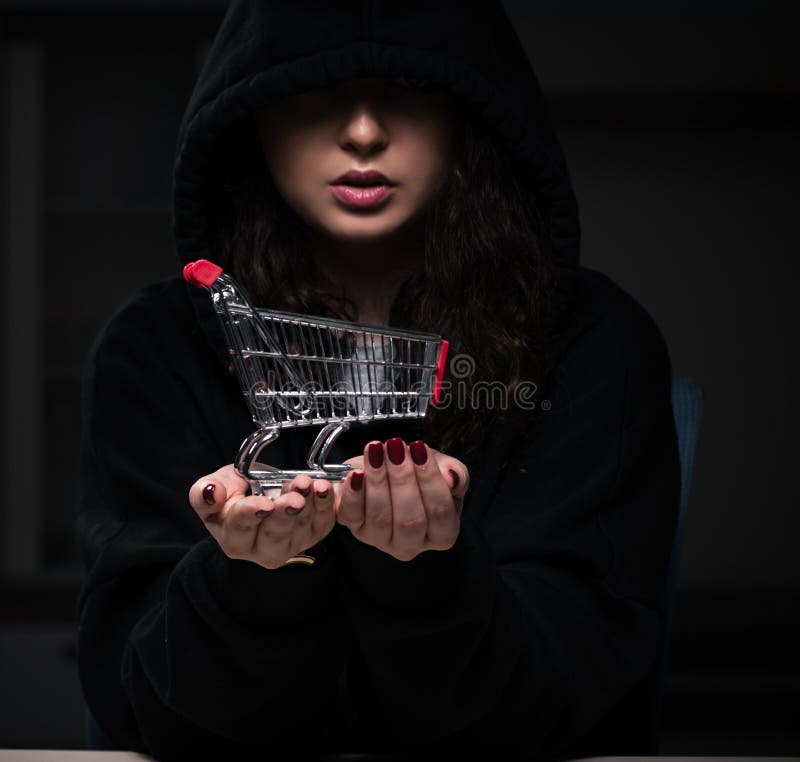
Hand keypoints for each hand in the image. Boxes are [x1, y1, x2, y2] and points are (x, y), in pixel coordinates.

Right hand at [188, 466, 334, 569]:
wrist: (262, 490)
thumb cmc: (235, 492)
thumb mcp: (216, 486)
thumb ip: (204, 493)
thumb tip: (210, 493)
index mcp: (234, 539)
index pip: (241, 527)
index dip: (252, 514)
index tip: (264, 504)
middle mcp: (262, 549)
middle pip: (275, 533)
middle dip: (285, 513)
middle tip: (293, 498)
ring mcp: (291, 544)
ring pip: (301, 527)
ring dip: (308, 504)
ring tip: (309, 485)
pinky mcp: (313, 535)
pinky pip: (322, 523)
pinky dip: (325, 505)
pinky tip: (323, 488)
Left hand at [335, 438, 468, 561]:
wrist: (384, 467)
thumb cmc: (417, 471)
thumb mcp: (442, 468)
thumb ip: (455, 473)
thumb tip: (451, 477)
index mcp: (441, 533)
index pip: (440, 513)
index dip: (430, 480)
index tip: (420, 450)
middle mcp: (411, 543)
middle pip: (410, 520)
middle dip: (403, 479)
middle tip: (397, 448)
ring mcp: (380, 539)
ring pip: (380, 517)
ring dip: (378, 480)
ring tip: (377, 452)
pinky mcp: (355, 528)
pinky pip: (352, 515)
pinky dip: (354, 492)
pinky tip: (357, 473)